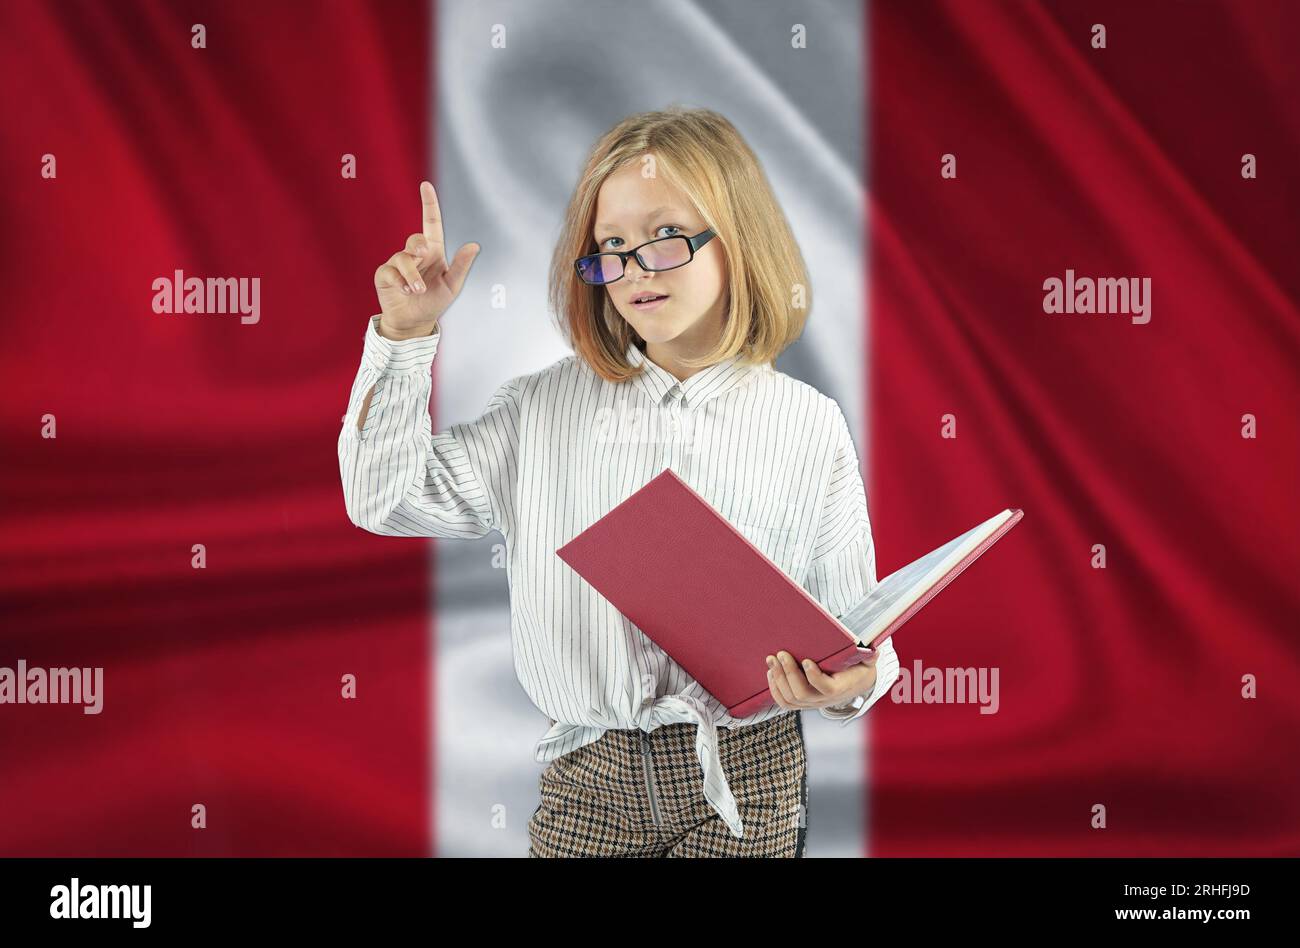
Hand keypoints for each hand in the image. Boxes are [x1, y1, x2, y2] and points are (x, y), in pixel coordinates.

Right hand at [373, 180, 479, 337]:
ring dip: (411, 275)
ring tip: (417, 291)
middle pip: (415, 239)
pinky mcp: (384, 275)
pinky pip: (389, 271)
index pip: (431, 223)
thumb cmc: (435, 301)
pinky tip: (404, 291)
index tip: (425, 185)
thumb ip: (461, 266)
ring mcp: (398, 264)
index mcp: (433, 252)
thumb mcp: (452, 285)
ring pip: (402, 258)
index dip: (429, 204)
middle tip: (423, 255)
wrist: (415, 322)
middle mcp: (414, 254)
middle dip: (418, 245)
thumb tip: (474, 245)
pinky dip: (399, 282)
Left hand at [765, 648, 878, 711]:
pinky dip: (775, 689)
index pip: (826, 689)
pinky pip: (786, 703)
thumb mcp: (867, 659)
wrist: (855, 682)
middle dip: (788, 673)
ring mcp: (813, 703)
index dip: (814, 677)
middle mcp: (826, 700)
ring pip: (791, 699)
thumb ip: (869, 655)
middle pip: (803, 694)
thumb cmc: (858, 665)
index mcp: (842, 688)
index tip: (806, 660)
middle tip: (781, 654)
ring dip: (778, 680)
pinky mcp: (803, 702)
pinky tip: (770, 673)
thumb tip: (874, 651)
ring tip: (772, 660)